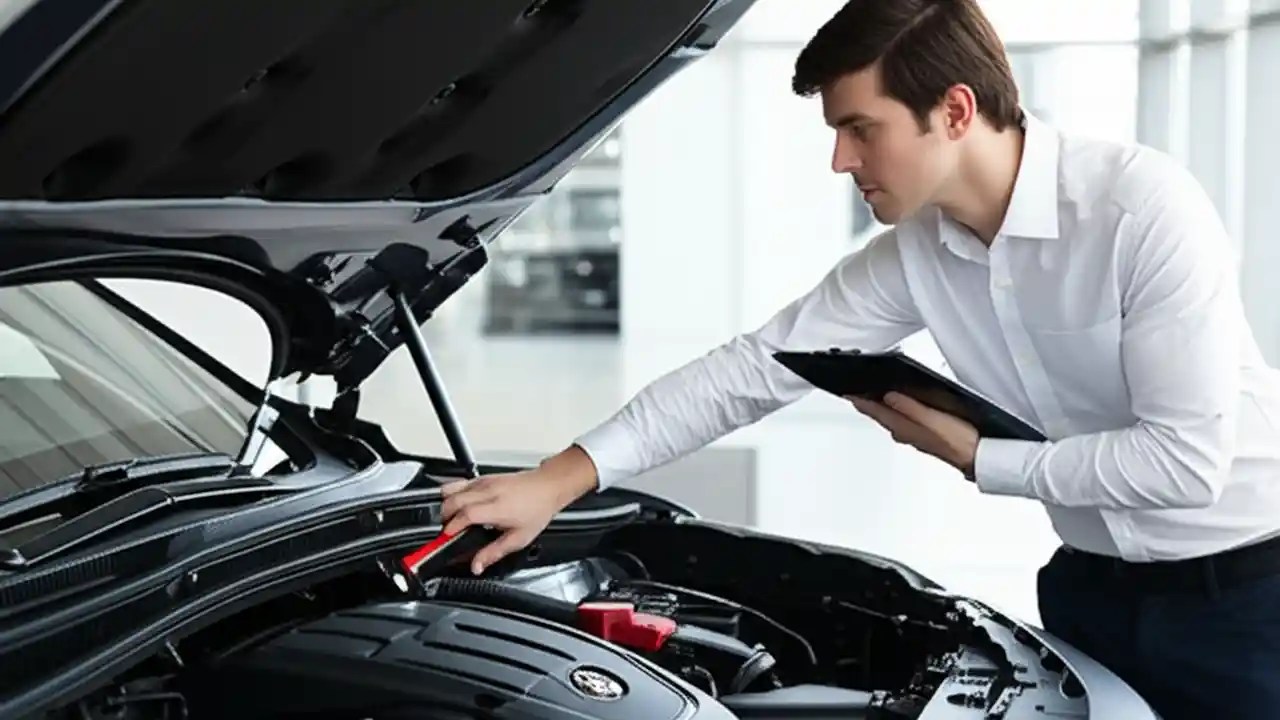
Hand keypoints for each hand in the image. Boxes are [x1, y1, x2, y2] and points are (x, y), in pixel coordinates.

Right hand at [439, 447, 597, 573]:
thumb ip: (494, 553)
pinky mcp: (483, 477)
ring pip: (451, 490)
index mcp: (497, 507)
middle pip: (452, 501)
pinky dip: (452, 495)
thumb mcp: (518, 539)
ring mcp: (484, 482)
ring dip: (446, 506)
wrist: (547, 486)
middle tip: (448, 531)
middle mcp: (488, 491)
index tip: (447, 538)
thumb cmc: (537, 509)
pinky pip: (459, 483)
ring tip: (452, 519)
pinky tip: (460, 506)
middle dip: (443, 518)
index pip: (465, 515)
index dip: (452, 528)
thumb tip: (477, 566)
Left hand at [847, 391, 978, 477]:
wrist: (975, 456)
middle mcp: (904, 432)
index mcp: (902, 427)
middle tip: (854, 392)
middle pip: (878, 414)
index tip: (846, 391)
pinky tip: (899, 408)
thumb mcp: (931, 418)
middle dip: (866, 402)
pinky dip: (896, 412)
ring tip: (871, 396)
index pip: (873, 410)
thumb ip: (908, 407)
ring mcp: (913, 435)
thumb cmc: (956, 440)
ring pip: (890, 418)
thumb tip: (888, 396)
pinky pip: (903, 421)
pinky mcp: (923, 435)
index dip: (858, 399)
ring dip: (880, 407)